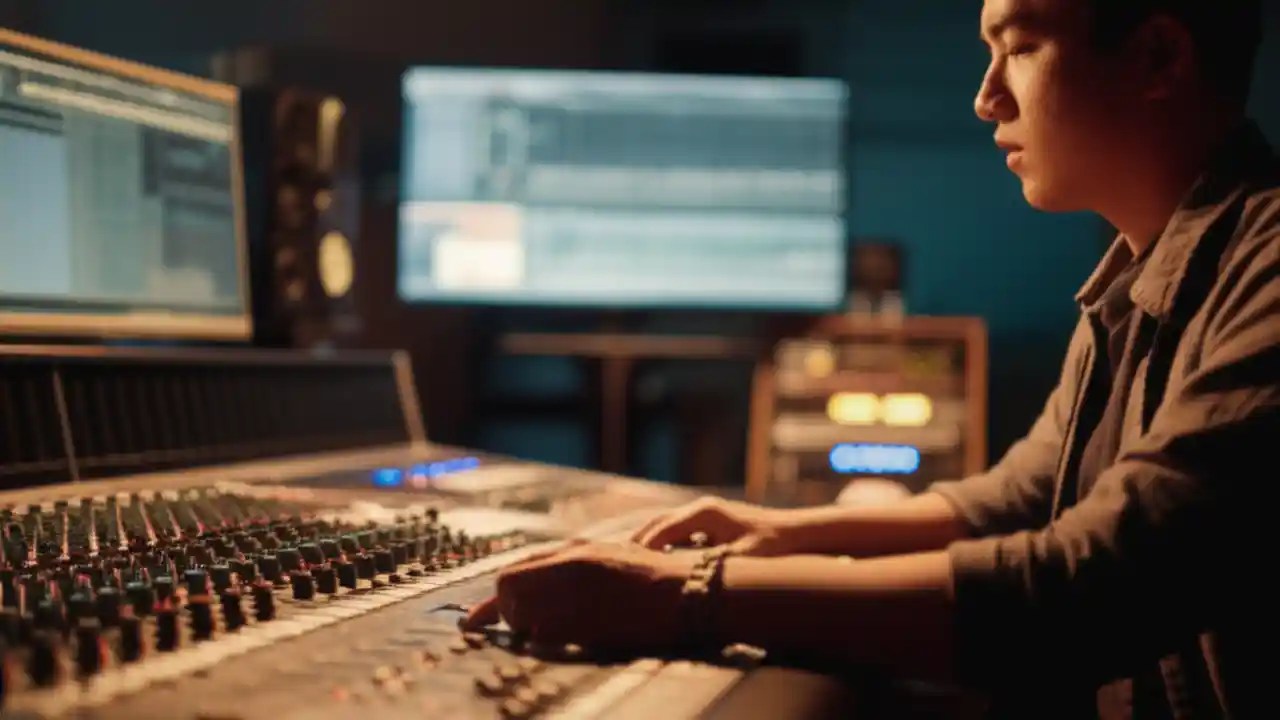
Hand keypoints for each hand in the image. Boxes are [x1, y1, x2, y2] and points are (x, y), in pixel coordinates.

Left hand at [462, 542, 697, 652]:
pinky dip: (543, 642)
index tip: (472, 622)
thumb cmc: (654, 579)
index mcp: (574, 552)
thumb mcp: (607, 559)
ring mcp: (578, 594)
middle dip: (507, 614)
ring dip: (525, 629)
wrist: (688, 593)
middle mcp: (570, 569)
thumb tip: (531, 589)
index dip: (490, 603)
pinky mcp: (588, 622)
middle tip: (523, 629)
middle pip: (508, 592)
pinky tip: (560, 642)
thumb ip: (569, 569)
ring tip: (549, 634)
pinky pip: (544, 636)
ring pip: (522, 616)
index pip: (512, 573)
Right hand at [630, 497, 792, 555]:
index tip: (625, 566)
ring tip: (628, 560)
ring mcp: (705, 513)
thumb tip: (682, 577)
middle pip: (657, 523)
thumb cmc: (770, 546)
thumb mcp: (740, 560)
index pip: (661, 531)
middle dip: (636, 541)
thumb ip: (710, 566)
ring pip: (665, 525)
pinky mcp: (710, 521)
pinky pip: (678, 530)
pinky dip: (662, 541)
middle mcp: (700, 509)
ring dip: (647, 540)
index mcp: (703, 514)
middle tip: (614, 561)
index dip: (643, 549)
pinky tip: (656, 559)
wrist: (794, 532)